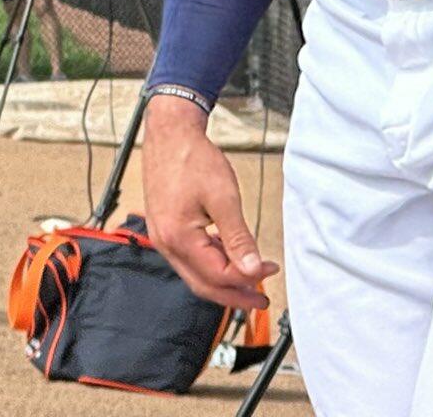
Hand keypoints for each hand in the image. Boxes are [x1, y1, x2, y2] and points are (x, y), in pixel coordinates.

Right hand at [141, 96, 276, 310]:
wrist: (169, 134)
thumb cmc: (192, 159)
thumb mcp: (223, 197)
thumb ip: (238, 237)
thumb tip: (252, 269)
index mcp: (179, 238)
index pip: (218, 276)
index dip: (247, 278)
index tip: (270, 269)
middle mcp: (166, 244)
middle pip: (203, 284)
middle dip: (234, 295)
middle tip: (260, 298)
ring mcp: (163, 238)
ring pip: (195, 274)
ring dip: (224, 281)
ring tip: (249, 280)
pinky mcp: (165, 229)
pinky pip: (189, 259)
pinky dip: (211, 264)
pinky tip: (228, 256)